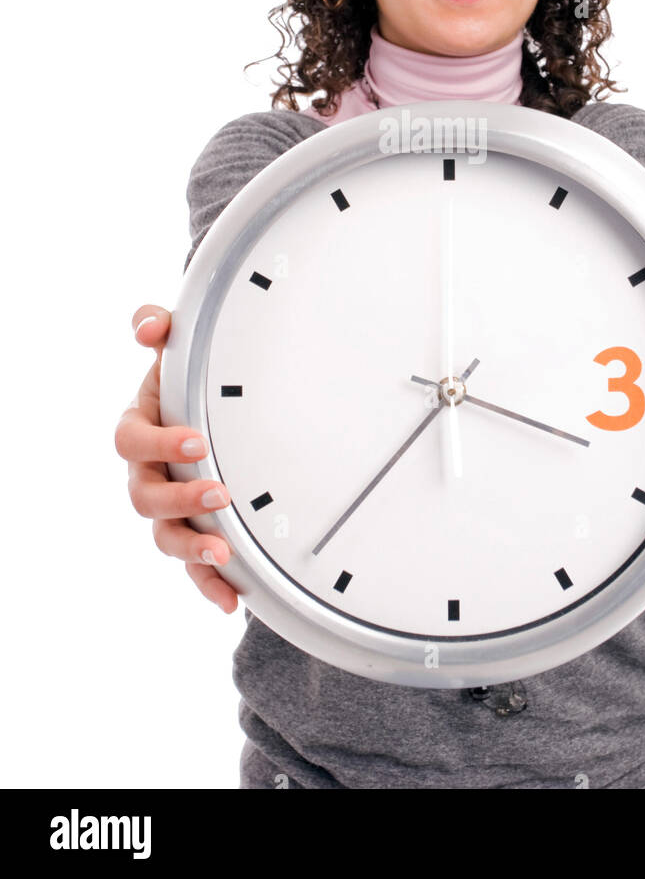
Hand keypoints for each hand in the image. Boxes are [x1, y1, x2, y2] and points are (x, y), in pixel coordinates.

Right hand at [115, 305, 237, 612]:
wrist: (211, 405)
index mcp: (138, 429)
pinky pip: (192, 566)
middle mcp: (146, 474)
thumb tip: (149, 325)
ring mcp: (167, 509)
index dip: (160, 442)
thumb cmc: (188, 378)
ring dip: (192, 549)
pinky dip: (208, 584)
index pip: (132, 441)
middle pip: (145, 497)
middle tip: (220, 494)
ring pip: (165, 537)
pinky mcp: (192, 533)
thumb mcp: (176, 347)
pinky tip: (230, 600)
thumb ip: (159, 326)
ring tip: (224, 554)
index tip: (197, 439)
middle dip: (181, 498)